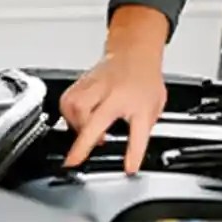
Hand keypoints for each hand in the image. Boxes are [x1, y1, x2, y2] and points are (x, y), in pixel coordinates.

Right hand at [59, 7, 168, 173]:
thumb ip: (142, 133)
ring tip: (84, 134)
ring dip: (75, 125)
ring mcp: (97, 85)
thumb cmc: (144, 81)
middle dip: (83, 142)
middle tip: (72, 162)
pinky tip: (76, 120)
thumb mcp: (155, 109)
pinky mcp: (82, 81)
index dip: (133, 152)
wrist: (135, 52)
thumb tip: (132, 160)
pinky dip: (67, 114)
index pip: (138, 130)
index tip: (128, 169)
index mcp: (140, 101)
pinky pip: (66, 100)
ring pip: (75, 106)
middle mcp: (116, 92)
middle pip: (96, 117)